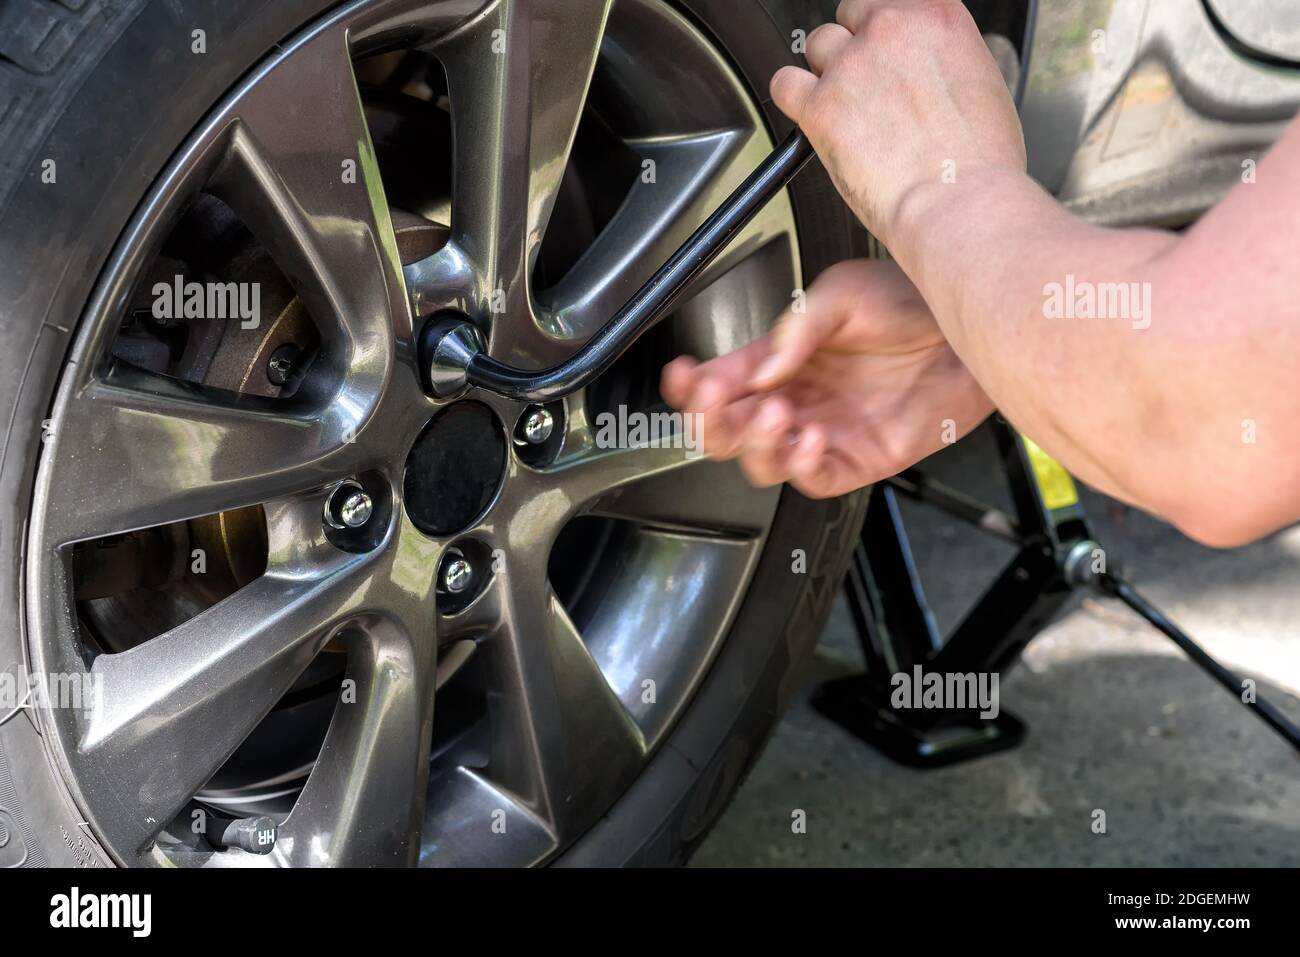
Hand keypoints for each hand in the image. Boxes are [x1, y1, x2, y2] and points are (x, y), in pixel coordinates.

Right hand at [661, 259, 992, 496]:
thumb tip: (761, 368)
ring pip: (764, 462)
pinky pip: (814, 479)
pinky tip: (810, 436)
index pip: (721, 381)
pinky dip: (802, 466)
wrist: (968, 325)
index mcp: (781, 359)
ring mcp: (825, 431)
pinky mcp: (859, 458)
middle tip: (715, 404)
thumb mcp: (843, 294)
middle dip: (712, 424)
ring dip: (756, 444)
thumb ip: (797, 328)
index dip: (693, 386)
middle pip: (730, 431)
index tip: (683, 379)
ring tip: (774, 415)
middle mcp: (797, 398)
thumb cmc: (912, 300)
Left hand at [772, 0, 1025, 247]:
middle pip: (851, 14)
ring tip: (846, 108)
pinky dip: (793, 97)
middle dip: (855, 45)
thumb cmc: (978, 160)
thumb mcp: (981, 80)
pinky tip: (809, 114)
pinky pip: (785, 83)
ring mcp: (851, 65)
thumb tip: (924, 70)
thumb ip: (941, 59)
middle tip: (868, 84)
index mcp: (936, 14)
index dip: (886, 28)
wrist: (959, 201)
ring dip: (826, 72)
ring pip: (818, 45)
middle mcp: (890, 28)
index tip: (888, 49)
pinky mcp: (820, 105)